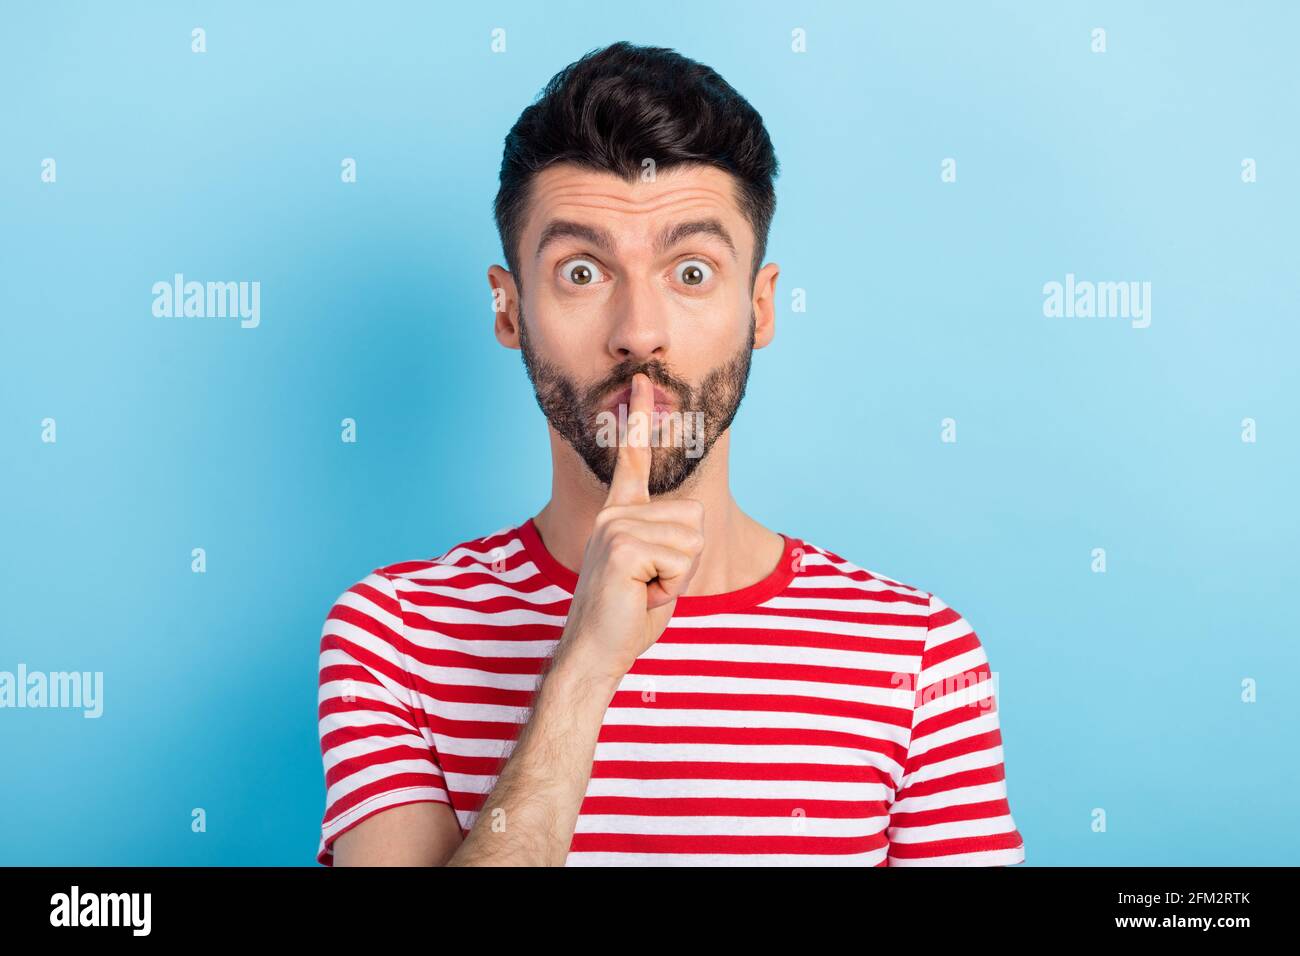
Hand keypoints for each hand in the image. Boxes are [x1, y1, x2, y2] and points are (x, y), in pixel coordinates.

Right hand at [555, 372, 704, 683]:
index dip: (639, 421)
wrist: (594, 652)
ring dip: (678, 577)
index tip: (642, 384)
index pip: (632, 459)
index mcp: (620, 514)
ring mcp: (617, 527)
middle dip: (685, 562)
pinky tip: (641, 597)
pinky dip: (671, 587)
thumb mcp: (652, 571)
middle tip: (649, 585)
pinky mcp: (624, 545)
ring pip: (691, 539)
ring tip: (643, 591)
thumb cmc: (626, 618)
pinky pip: (681, 560)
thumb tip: (688, 521)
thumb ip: (666, 541)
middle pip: (694, 517)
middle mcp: (616, 514)